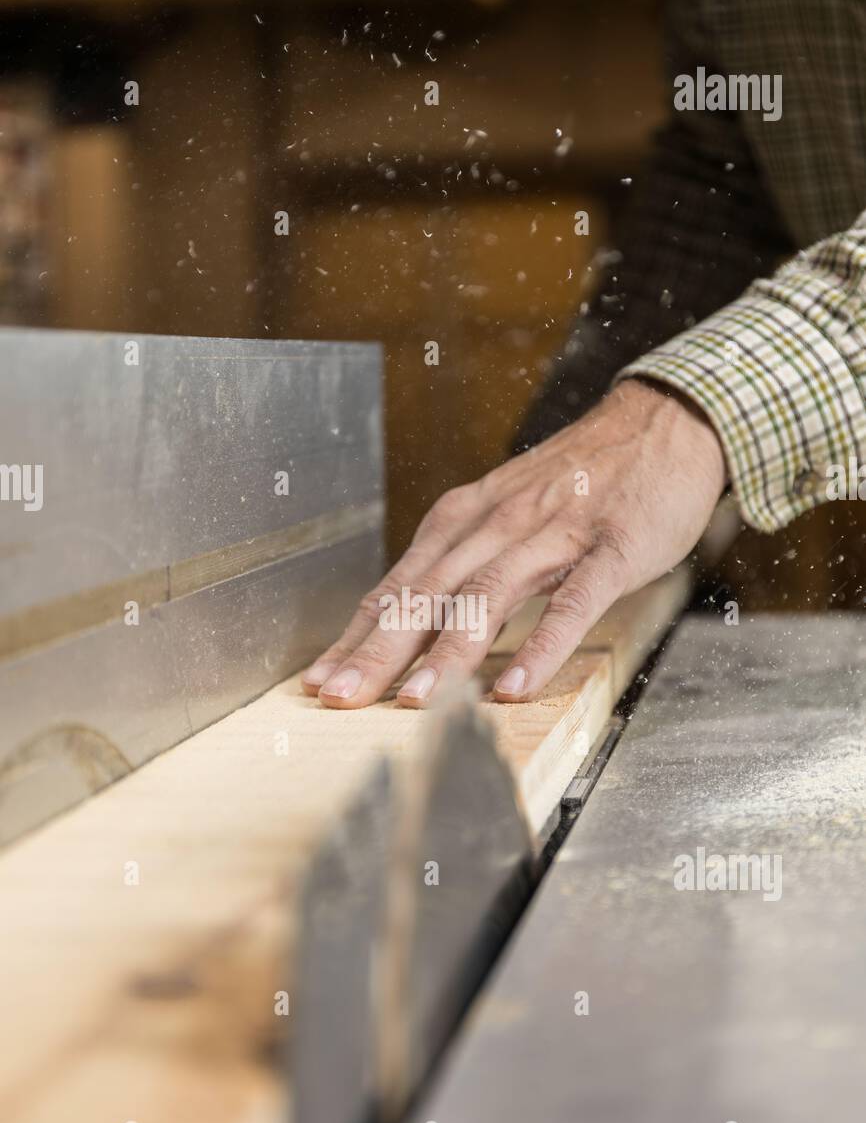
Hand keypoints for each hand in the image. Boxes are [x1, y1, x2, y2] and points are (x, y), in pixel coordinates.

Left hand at [303, 378, 725, 707]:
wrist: (665, 422)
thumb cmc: (582, 479)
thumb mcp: (506, 512)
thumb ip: (462, 561)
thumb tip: (408, 619)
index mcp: (466, 518)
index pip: (399, 585)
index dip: (356, 634)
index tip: (318, 680)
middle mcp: (498, 523)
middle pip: (428, 593)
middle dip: (379, 649)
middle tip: (340, 698)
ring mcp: (555, 535)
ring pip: (488, 596)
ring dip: (447, 651)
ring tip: (415, 701)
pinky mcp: (611, 548)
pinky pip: (571, 604)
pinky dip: (540, 646)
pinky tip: (513, 687)